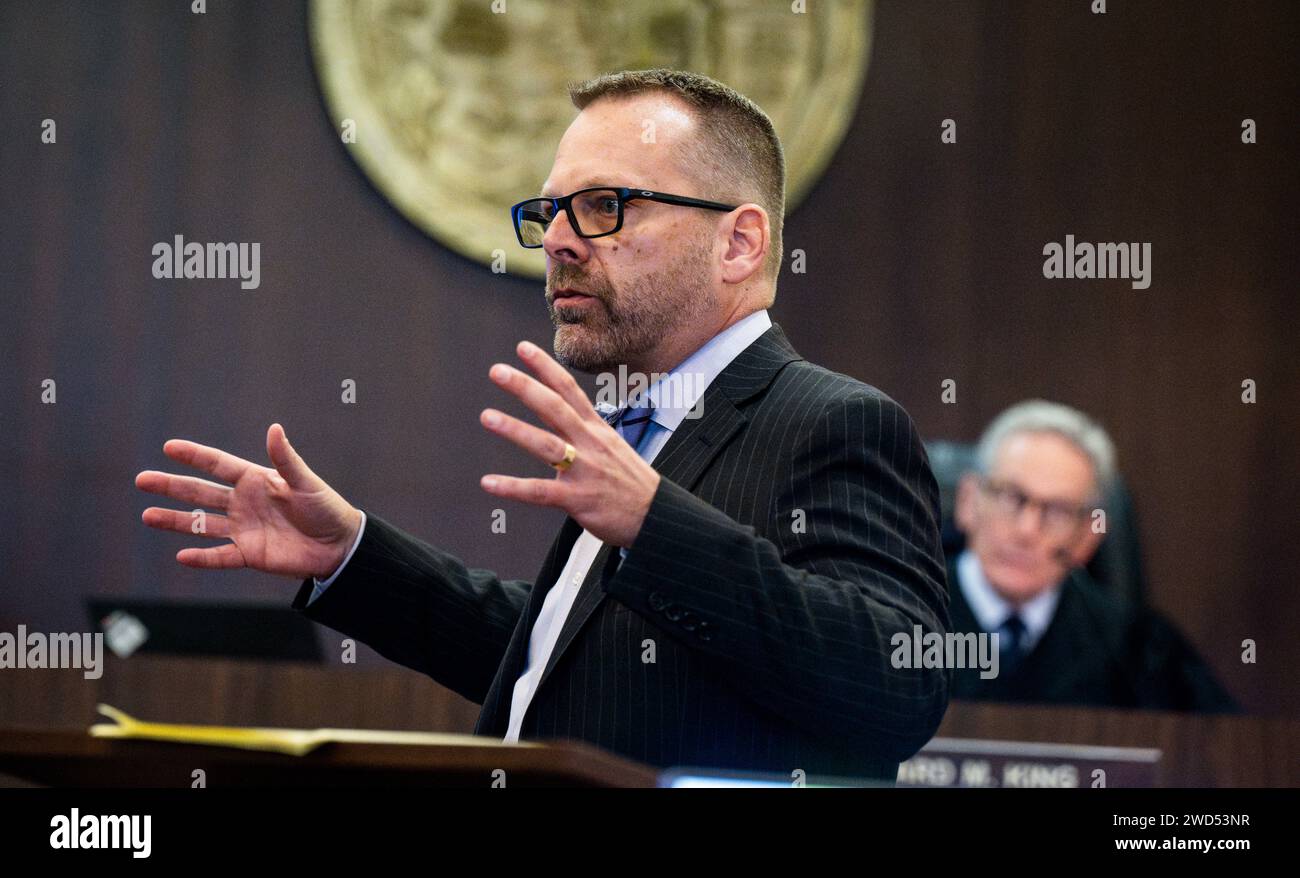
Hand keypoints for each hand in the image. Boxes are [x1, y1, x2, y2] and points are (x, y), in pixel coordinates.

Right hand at [135, 424, 362, 579]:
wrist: (339, 544)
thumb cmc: (326, 507)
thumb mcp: (306, 482)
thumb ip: (286, 459)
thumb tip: (274, 428)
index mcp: (255, 480)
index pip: (218, 465)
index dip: (195, 456)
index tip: (169, 447)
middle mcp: (243, 503)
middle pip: (201, 492)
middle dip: (172, 486)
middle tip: (142, 480)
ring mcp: (244, 529)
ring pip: (202, 524)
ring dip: (176, 520)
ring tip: (147, 516)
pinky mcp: (249, 554)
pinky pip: (221, 556)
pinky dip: (202, 558)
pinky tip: (182, 556)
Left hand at [479, 341, 660, 547]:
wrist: (656, 515)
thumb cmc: (632, 483)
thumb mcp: (613, 446)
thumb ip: (585, 432)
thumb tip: (563, 420)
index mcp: (596, 429)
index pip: (569, 390)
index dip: (545, 367)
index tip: (523, 348)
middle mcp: (589, 444)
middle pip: (555, 408)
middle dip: (525, 387)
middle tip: (497, 371)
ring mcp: (584, 470)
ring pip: (546, 445)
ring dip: (515, 429)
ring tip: (488, 416)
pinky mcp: (578, 499)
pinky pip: (540, 491)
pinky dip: (513, 487)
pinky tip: (489, 482)